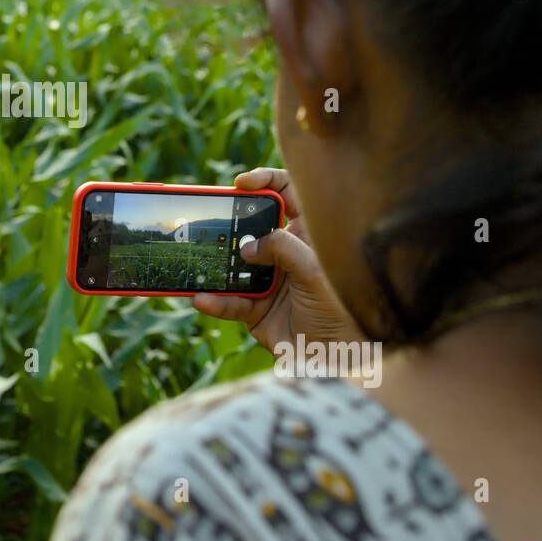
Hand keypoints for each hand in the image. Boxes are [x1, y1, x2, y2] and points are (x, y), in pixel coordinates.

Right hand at [192, 167, 366, 351]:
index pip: (287, 195)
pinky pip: (229, 301)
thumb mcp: (316, 270)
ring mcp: (267, 280)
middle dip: (230, 220)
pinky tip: (203, 299)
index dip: (266, 182)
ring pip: (233, 264)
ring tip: (200, 260)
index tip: (243, 183)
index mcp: (307, 236)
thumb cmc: (341, 310)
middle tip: (212, 217)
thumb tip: (248, 245)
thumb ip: (283, 249)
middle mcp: (285, 253)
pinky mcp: (255, 309)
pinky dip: (215, 301)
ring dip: (215, 263)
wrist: (340, 358)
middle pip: (251, 225)